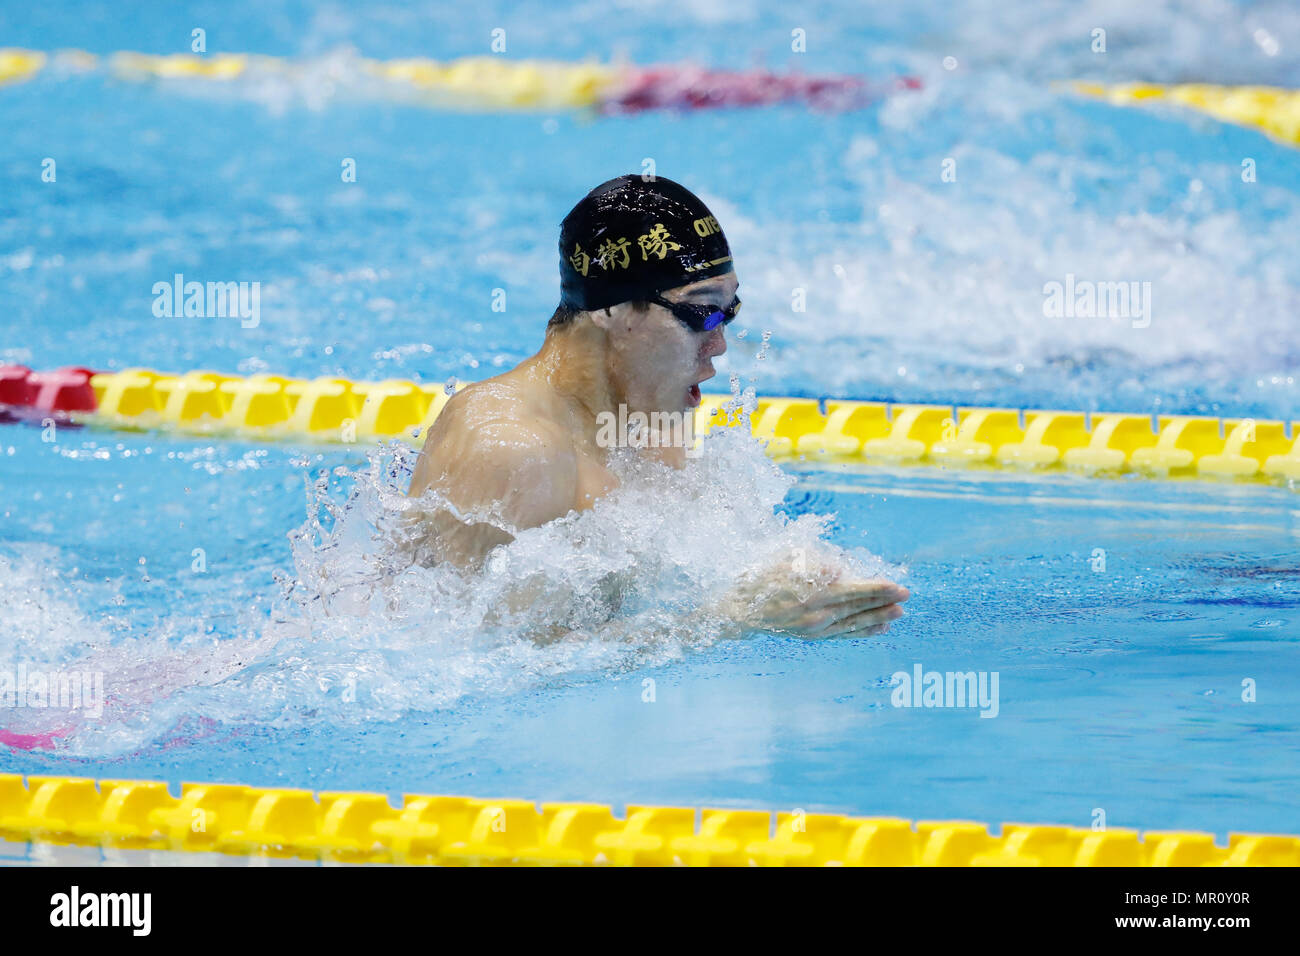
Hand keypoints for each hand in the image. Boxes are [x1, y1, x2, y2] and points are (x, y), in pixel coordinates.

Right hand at [729, 553, 909, 638]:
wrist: (737, 611)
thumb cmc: (759, 580)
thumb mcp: (782, 564)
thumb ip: (811, 566)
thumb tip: (838, 570)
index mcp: (811, 595)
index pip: (852, 591)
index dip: (876, 588)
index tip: (897, 586)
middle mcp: (816, 616)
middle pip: (856, 608)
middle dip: (883, 602)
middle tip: (907, 596)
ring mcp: (814, 630)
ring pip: (853, 624)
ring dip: (878, 618)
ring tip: (898, 614)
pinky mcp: (811, 637)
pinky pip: (842, 635)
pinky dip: (862, 632)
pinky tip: (878, 628)